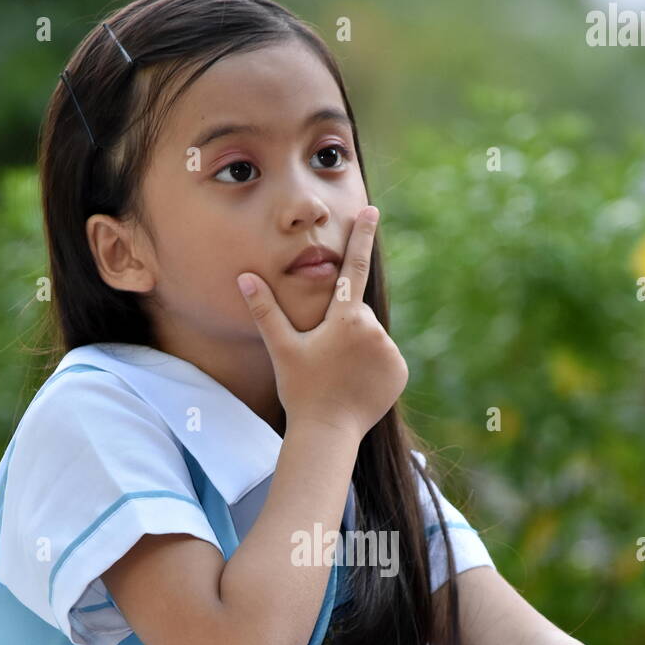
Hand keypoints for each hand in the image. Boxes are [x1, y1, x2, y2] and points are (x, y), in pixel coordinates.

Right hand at [235, 205, 408, 439]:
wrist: (328, 433)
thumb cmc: (302, 390)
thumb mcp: (282, 349)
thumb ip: (266, 311)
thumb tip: (244, 277)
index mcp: (346, 318)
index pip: (354, 267)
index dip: (362, 237)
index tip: (372, 212)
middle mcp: (374, 331)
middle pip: (357, 314)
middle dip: (342, 326)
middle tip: (324, 358)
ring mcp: (390, 352)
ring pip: (371, 337)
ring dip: (356, 348)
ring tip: (338, 374)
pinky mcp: (400, 371)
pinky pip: (384, 359)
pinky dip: (371, 366)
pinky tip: (355, 384)